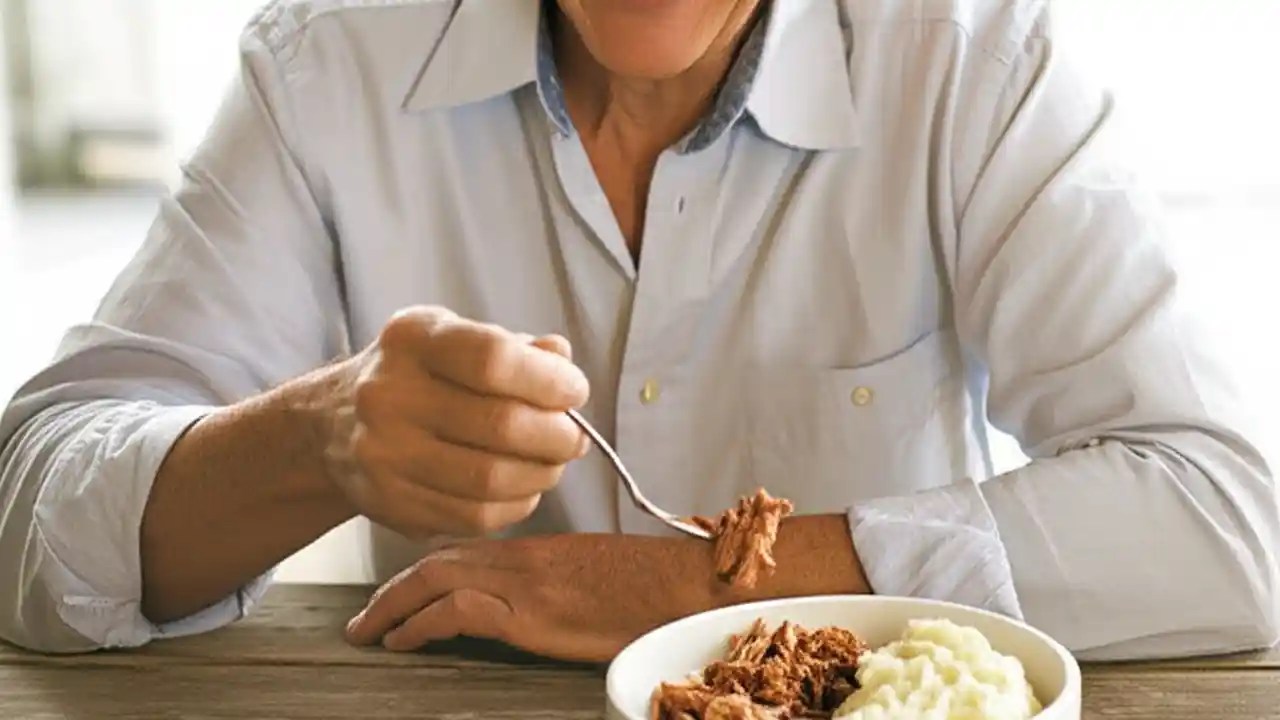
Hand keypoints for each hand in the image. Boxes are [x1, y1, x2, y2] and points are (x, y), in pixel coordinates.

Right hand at [320, 306, 589, 538]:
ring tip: (551, 463)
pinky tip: (521, 488)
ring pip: (489, 480)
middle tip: (574, 438)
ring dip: (540, 475)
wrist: (333, 424)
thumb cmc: (416, 375)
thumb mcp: (454, 340)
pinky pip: (473, 517)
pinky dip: (514, 505)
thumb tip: (561, 357)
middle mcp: (388, 395)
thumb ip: (513, 348)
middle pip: (499, 426)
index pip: (492, 359)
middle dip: (556, 436)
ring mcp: (384, 455)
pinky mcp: (389, 504)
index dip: (548, 380)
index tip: (574, 392)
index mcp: (412, 340)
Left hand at [344, 516, 868, 661]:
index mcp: (538, 549)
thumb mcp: (598, 576)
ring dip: (391, 605)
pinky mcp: (533, 613)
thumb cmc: (655, 586)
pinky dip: (420, 624)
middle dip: (392, 587)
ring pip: (435, 577)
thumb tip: (546, 601)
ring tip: (365, 632)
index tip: (399, 590)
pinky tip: (401, 642)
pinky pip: (458, 610)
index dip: (422, 567)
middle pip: (438, 558)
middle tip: (361, 617)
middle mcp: (523, 557)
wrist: (687, 582)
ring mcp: (526, 582)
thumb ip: (562, 581)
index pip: (464, 547)